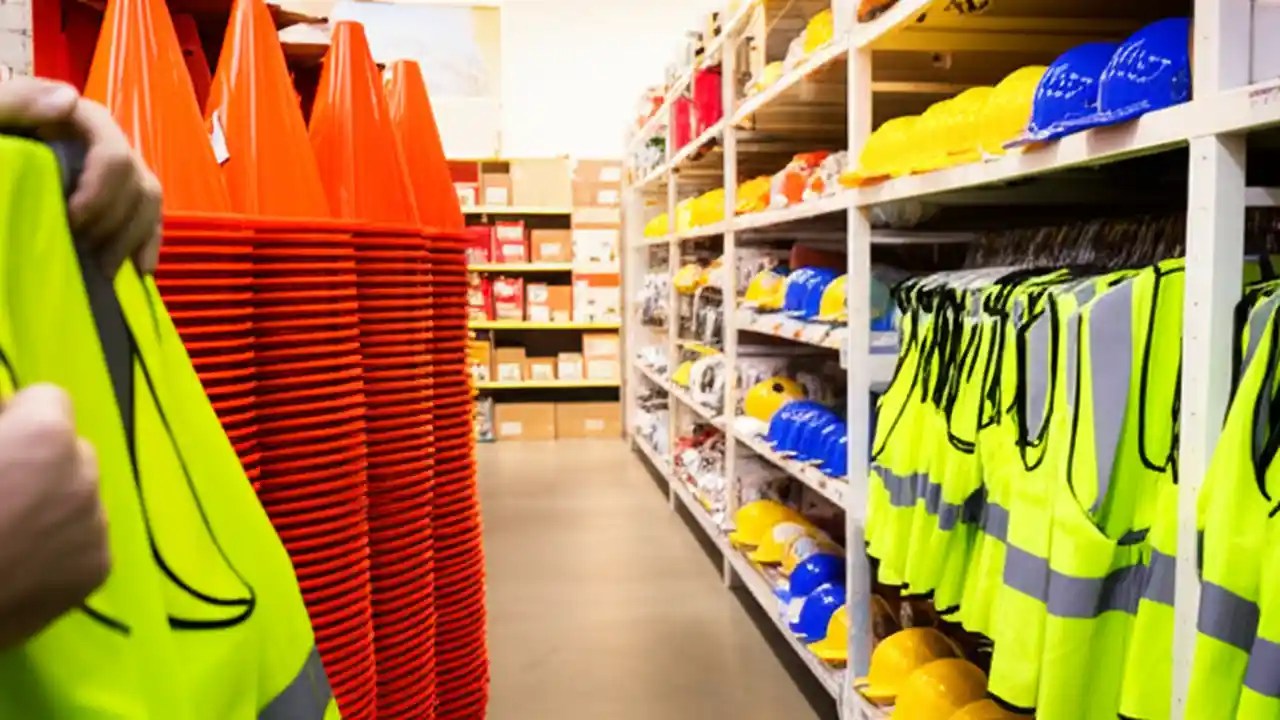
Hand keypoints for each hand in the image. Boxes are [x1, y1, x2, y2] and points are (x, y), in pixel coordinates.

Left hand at [0, 77, 162, 275]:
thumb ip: (15, 101)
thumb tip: (69, 102)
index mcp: (73, 118)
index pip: (113, 153)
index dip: (101, 191)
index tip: (72, 220)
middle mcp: (99, 140)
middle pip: (135, 179)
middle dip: (114, 220)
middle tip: (83, 248)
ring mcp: (107, 168)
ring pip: (146, 198)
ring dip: (132, 236)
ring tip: (106, 268)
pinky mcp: (110, 194)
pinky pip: (145, 214)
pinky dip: (147, 241)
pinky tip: (140, 268)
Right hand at [0, 385, 108, 647]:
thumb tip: (3, 416)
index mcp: (45, 437)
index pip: (47, 400)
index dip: (15, 415)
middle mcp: (83, 477)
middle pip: (69, 450)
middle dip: (37, 460)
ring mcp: (94, 527)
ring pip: (77, 498)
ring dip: (49, 503)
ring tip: (3, 530)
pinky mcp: (94, 572)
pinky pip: (81, 542)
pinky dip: (56, 547)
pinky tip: (15, 563)